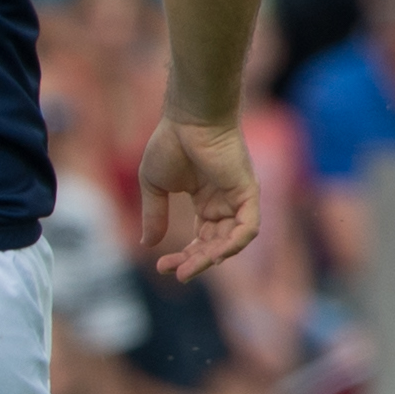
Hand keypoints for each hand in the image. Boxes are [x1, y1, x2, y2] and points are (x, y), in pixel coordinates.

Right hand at [140, 114, 260, 281]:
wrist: (187, 121)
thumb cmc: (170, 144)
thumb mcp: (154, 186)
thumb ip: (154, 215)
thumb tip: (147, 244)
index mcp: (206, 202)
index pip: (200, 239)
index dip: (183, 256)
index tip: (161, 266)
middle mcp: (224, 204)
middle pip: (214, 244)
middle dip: (194, 261)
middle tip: (175, 272)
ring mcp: (238, 200)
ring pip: (231, 241)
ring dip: (211, 258)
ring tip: (188, 269)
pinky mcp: (247, 194)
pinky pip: (248, 228)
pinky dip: (235, 244)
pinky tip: (216, 256)